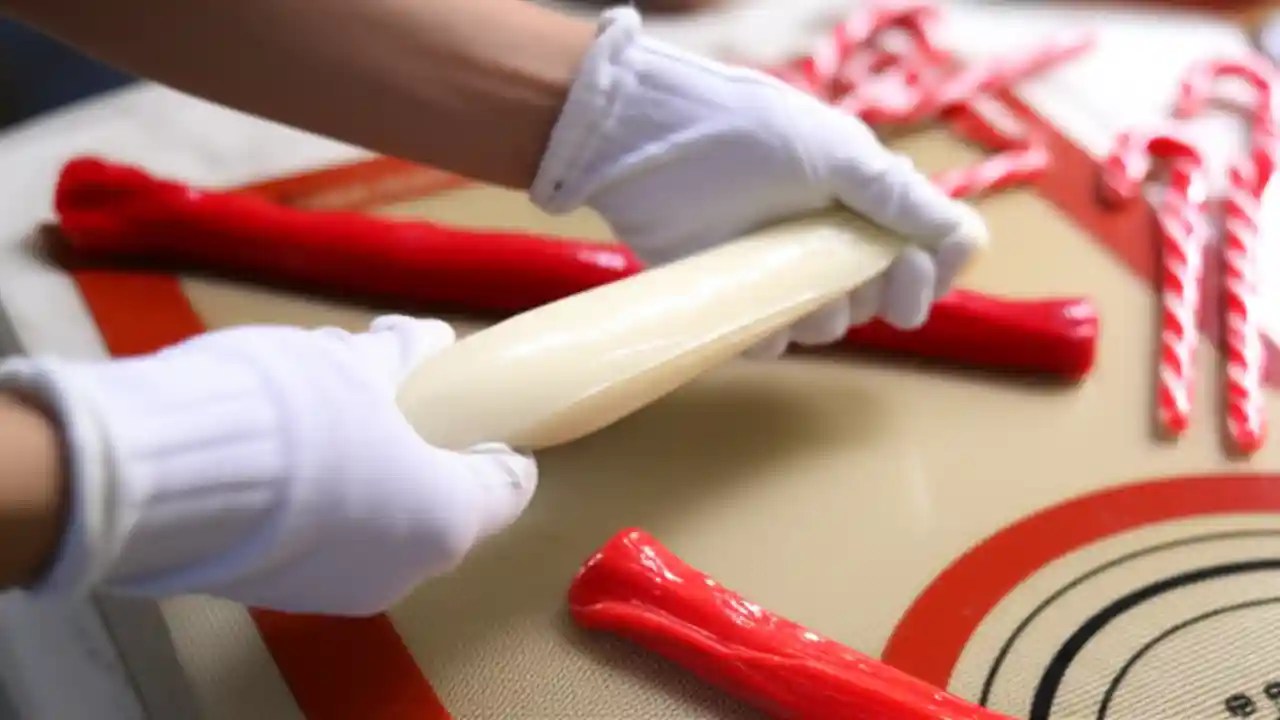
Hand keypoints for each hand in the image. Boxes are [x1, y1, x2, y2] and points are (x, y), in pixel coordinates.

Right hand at [0, 316, 536, 615]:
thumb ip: (404, 358)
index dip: (493, 437)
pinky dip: (319, 494)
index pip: (508, 484)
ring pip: (377, 517)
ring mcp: (339, 588)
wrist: (162, 474)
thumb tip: (429, 341)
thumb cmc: (293, 411)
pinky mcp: (280, 588)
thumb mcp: (357, 365)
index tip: (469, 405)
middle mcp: (403, 570)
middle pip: (437, 500)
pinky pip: (322, 535)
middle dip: (418, 443)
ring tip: (323, 405)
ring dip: (365, 465)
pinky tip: (281, 447)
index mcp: (445, 518)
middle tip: (387, 391)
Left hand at [531, 7, 986, 357]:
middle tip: (856, 277)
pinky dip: (772, 334)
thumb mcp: (837, 153)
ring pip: (830, 325)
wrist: (650, 143)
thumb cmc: (747, 133)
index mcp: (866, 197)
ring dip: (824, 316)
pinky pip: (773, 340)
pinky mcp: (738, 298)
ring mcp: (783, 270)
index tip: (913, 281)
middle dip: (878, 295)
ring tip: (796, 284)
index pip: (926, 249)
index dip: (930, 274)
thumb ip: (899, 199)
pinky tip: (758, 311)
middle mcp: (830, 237)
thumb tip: (967, 239)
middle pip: (882, 295)